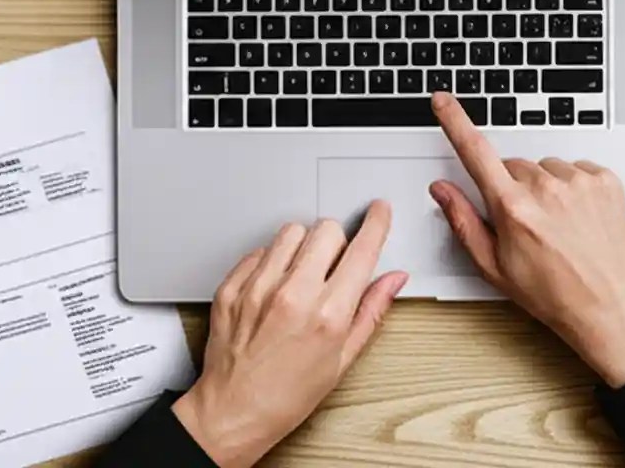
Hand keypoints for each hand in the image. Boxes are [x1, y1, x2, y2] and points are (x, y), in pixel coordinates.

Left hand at [172, 203, 407, 467]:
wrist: (232, 412)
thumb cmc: (286, 396)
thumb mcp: (343, 359)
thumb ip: (371, 311)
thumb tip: (393, 281)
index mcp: (328, 314)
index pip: (362, 249)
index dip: (376, 224)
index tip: (379, 212)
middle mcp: (293, 295)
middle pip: (327, 229)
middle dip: (338, 239)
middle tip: (335, 261)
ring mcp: (258, 289)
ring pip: (291, 232)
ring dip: (303, 245)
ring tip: (301, 272)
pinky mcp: (231, 288)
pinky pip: (258, 251)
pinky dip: (271, 261)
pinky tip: (274, 286)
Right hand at [429, 93, 624, 387]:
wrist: (609, 306)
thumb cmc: (553, 293)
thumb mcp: (494, 266)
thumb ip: (463, 221)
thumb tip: (442, 189)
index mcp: (513, 208)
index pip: (474, 151)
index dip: (454, 121)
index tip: (443, 101)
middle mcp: (546, 187)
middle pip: (512, 166)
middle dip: (511, 187)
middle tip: (525, 224)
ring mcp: (579, 180)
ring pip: (544, 167)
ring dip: (544, 187)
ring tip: (556, 225)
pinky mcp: (605, 180)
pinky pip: (576, 169)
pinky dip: (572, 188)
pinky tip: (576, 218)